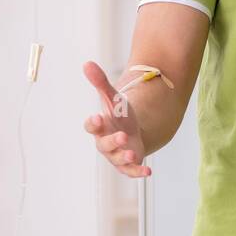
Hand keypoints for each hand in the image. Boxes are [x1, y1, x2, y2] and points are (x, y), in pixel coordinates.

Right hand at [82, 61, 150, 177]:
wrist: (133, 130)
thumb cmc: (118, 114)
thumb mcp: (113, 97)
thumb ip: (100, 82)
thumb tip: (87, 63)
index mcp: (100, 127)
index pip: (91, 126)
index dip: (93, 123)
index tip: (98, 117)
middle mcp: (105, 143)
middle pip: (104, 145)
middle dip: (113, 141)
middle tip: (122, 136)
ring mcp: (116, 155)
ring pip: (117, 159)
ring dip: (124, 157)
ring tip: (133, 152)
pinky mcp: (128, 164)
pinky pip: (131, 171)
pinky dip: (138, 172)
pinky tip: (148, 171)